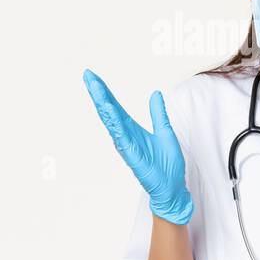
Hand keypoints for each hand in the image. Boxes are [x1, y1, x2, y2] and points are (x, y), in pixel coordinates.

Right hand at [84, 69, 193, 224]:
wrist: (172, 185)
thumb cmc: (167, 163)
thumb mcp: (165, 131)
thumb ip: (158, 113)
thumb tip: (155, 94)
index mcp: (132, 128)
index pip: (115, 106)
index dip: (105, 91)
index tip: (93, 76)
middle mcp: (124, 134)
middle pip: (108, 109)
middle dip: (98, 92)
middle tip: (87, 74)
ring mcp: (125, 143)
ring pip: (110, 119)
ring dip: (103, 102)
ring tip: (94, 85)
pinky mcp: (130, 153)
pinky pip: (120, 134)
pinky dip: (114, 121)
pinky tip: (109, 108)